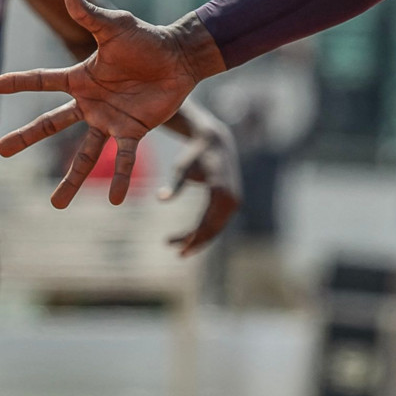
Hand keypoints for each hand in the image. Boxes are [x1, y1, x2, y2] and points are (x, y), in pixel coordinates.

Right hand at [0, 0, 200, 207]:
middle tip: (0, 152)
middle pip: (51, 123)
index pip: (42, 81)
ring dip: (71, 180)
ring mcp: (110, 120)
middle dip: (26, 137)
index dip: (19, 82)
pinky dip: (118, 178)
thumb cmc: (147, 39)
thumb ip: (89, 14)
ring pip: (84, 154)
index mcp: (81, 78)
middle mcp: (90, 102)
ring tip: (56, 206)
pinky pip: (123, 158)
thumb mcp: (115, 26)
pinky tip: (113, 200)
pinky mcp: (133, 131)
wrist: (180, 56)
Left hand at [160, 119, 240, 257]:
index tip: (176, 249)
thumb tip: (160, 198)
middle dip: (195, 243)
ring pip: (217, 227)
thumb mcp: (181, 170)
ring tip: (179, 246)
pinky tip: (191, 234)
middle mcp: (232, 198)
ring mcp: (235, 200)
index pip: (206, 225)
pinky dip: (206, 229)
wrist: (215, 141)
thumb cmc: (194, 155)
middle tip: (177, 253)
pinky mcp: (234, 199)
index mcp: (219, 192)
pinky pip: (220, 220)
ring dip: (200, 238)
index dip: (191, 239)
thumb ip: (173, 186)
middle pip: (213, 230)